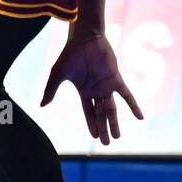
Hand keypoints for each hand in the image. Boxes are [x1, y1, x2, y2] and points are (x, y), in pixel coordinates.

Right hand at [41, 30, 142, 145]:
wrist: (83, 38)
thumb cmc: (69, 55)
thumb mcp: (57, 75)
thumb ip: (51, 90)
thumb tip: (41, 105)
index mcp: (84, 91)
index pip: (88, 112)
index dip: (91, 124)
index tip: (95, 137)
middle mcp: (96, 91)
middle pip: (101, 114)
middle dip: (103, 128)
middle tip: (106, 143)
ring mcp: (107, 85)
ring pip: (112, 109)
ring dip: (115, 122)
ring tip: (117, 137)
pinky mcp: (116, 78)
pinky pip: (127, 95)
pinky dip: (133, 106)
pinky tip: (140, 117)